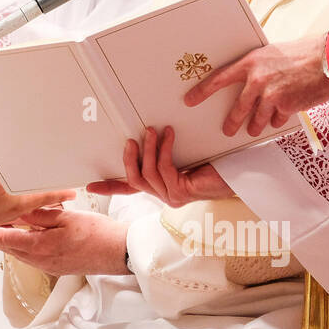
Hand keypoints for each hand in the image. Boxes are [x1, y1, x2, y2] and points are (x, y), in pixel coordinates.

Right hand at [0, 172, 74, 238]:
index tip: (72, 191)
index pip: (46, 197)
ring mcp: (5, 216)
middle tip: (62, 195)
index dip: (60, 192)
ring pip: (28, 209)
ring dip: (37, 203)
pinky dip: (21, 209)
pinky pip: (14, 213)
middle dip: (51, 199)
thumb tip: (24, 169)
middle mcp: (15, 212)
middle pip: (39, 204)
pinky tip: (16, 208)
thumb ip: (9, 176)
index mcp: (19, 204)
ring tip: (43, 199)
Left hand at [0, 207, 130, 275]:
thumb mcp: (66, 218)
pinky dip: (23, 248)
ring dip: (7, 244)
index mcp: (42, 247)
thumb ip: (39, 215)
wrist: (119, 253)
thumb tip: (17, 211)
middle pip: (11, 249)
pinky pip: (33, 258)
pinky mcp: (58, 268)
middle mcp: (43, 261)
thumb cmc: (98, 233)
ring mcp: (50, 267)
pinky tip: (22, 240)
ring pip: (21, 254)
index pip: (8, 240)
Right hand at [86, 127, 233, 206]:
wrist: (238, 173)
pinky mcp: (182, 192)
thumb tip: (147, 136)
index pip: (130, 189)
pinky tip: (169, 135)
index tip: (90, 186)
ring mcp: (172, 197)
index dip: (109, 187)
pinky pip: (164, 169)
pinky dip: (164, 149)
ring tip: (152, 131)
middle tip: (132, 139)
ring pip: (147, 174)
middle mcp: (164, 196)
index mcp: (161, 188)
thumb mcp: (182, 156)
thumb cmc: (213, 164)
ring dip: (149, 149)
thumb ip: (164, 155)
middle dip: (130, 158)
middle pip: (134, 180)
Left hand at [183, 34, 328, 136]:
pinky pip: (276, 120)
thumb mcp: (272, 53)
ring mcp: (271, 95)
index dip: (202, 91)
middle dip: (231, 122)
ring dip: (254, 126)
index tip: (189, 100)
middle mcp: (257, 80)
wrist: (328, 59)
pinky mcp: (286, 107)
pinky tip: (280, 116)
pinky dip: (277, 120)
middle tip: (226, 130)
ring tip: (252, 130)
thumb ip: (257, 67)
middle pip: (237, 108)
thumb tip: (246, 79)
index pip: (219, 79)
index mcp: (250, 62)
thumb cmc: (301, 52)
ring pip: (256, 119)